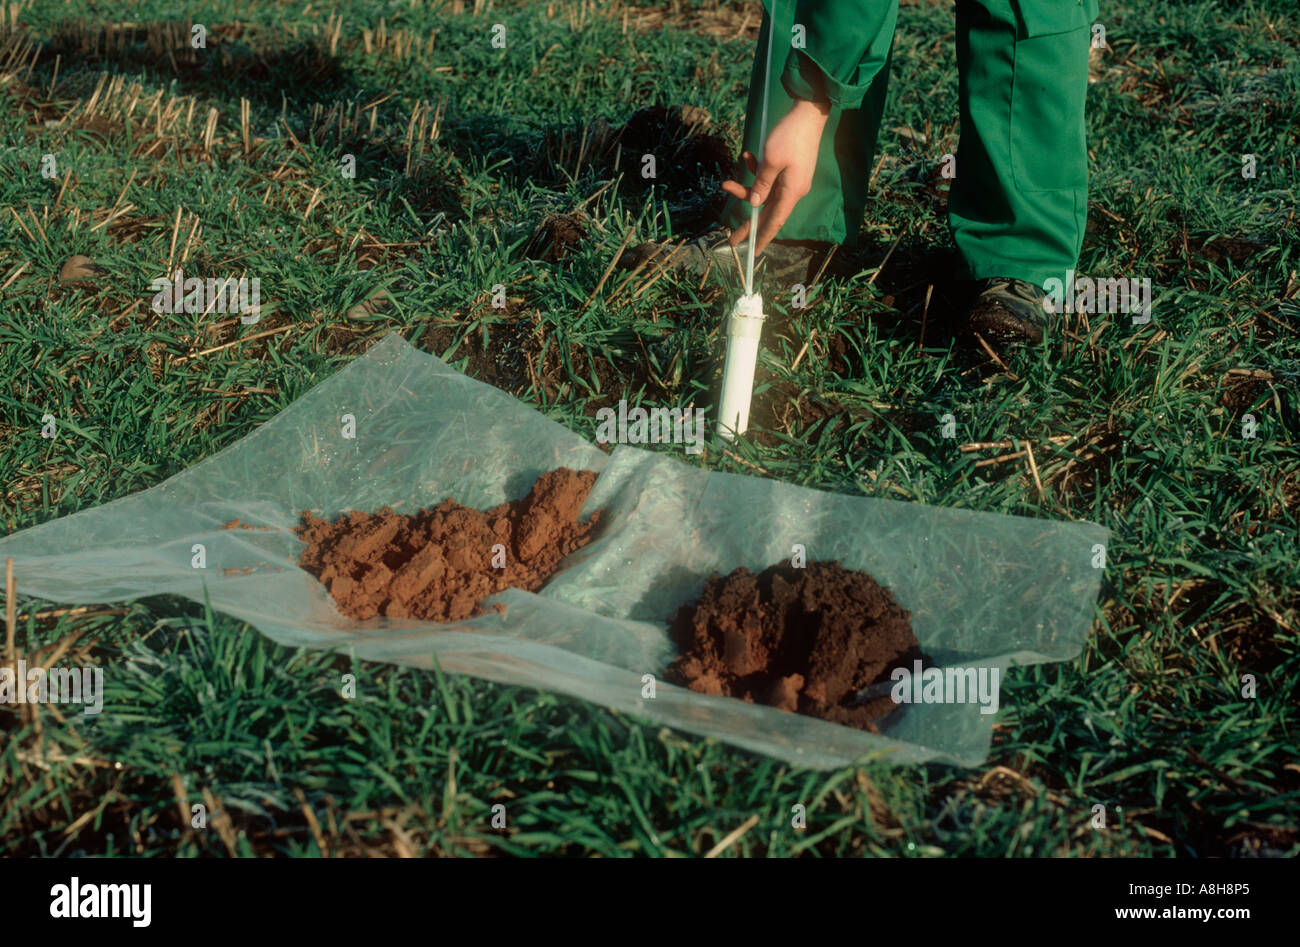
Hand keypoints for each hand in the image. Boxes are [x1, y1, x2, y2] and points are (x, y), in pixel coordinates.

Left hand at [722, 97, 829, 255]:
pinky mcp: (789, 168)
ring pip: (764, 193)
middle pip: (766, 212)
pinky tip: (746, 157)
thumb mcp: (770, 161)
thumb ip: (761, 185)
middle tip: (730, 237)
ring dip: (745, 188)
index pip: (774, 222)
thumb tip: (754, 204)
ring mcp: (791, 179)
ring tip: (726, 184)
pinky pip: (769, 177)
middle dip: (747, 223)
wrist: (808, 112)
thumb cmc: (789, 136)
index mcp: (791, 192)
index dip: (762, 238)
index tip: (752, 253)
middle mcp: (793, 190)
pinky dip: (756, 171)